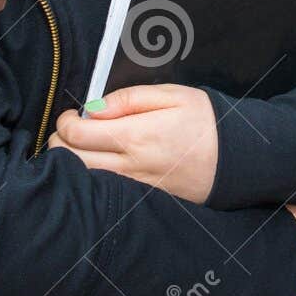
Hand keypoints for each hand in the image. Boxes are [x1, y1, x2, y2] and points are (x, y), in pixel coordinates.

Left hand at [47, 84, 217, 203]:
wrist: (237, 160)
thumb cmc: (205, 122)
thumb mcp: (172, 95)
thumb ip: (128, 98)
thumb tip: (94, 109)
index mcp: (135, 136)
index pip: (76, 135)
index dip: (64, 122)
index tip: (71, 114)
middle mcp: (129, 166)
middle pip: (70, 162)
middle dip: (59, 143)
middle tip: (70, 130)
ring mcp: (133, 188)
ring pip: (81, 182)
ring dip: (70, 163)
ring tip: (80, 147)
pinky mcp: (139, 200)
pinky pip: (100, 193)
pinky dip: (87, 180)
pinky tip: (95, 165)